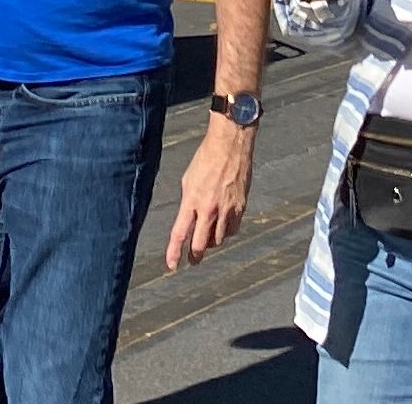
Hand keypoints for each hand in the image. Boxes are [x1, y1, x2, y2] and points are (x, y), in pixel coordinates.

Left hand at [162, 120, 252, 270]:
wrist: (230, 145)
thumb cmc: (206, 158)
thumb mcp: (188, 180)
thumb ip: (188, 203)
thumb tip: (189, 219)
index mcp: (191, 201)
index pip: (179, 234)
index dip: (174, 253)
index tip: (171, 265)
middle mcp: (209, 209)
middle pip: (200, 244)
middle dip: (195, 256)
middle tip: (192, 260)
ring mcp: (226, 210)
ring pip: (218, 240)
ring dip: (211, 243)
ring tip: (207, 240)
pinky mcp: (240, 207)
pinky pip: (233, 229)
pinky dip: (226, 232)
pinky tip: (223, 227)